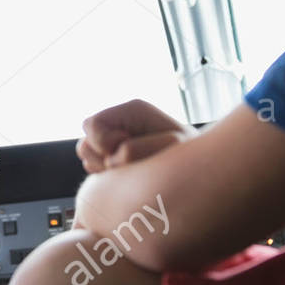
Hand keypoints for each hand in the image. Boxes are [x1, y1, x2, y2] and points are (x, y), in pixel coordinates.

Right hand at [76, 98, 195, 172]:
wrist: (199, 166)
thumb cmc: (188, 152)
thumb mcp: (171, 145)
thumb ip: (137, 149)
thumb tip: (114, 158)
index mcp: (133, 110)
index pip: (93, 124)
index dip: (103, 143)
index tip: (126, 150)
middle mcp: (120, 121)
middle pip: (85, 141)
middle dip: (102, 156)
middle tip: (129, 163)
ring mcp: (114, 139)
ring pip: (86, 155)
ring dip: (103, 167)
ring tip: (130, 170)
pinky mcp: (112, 155)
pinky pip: (93, 167)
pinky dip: (105, 173)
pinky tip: (127, 174)